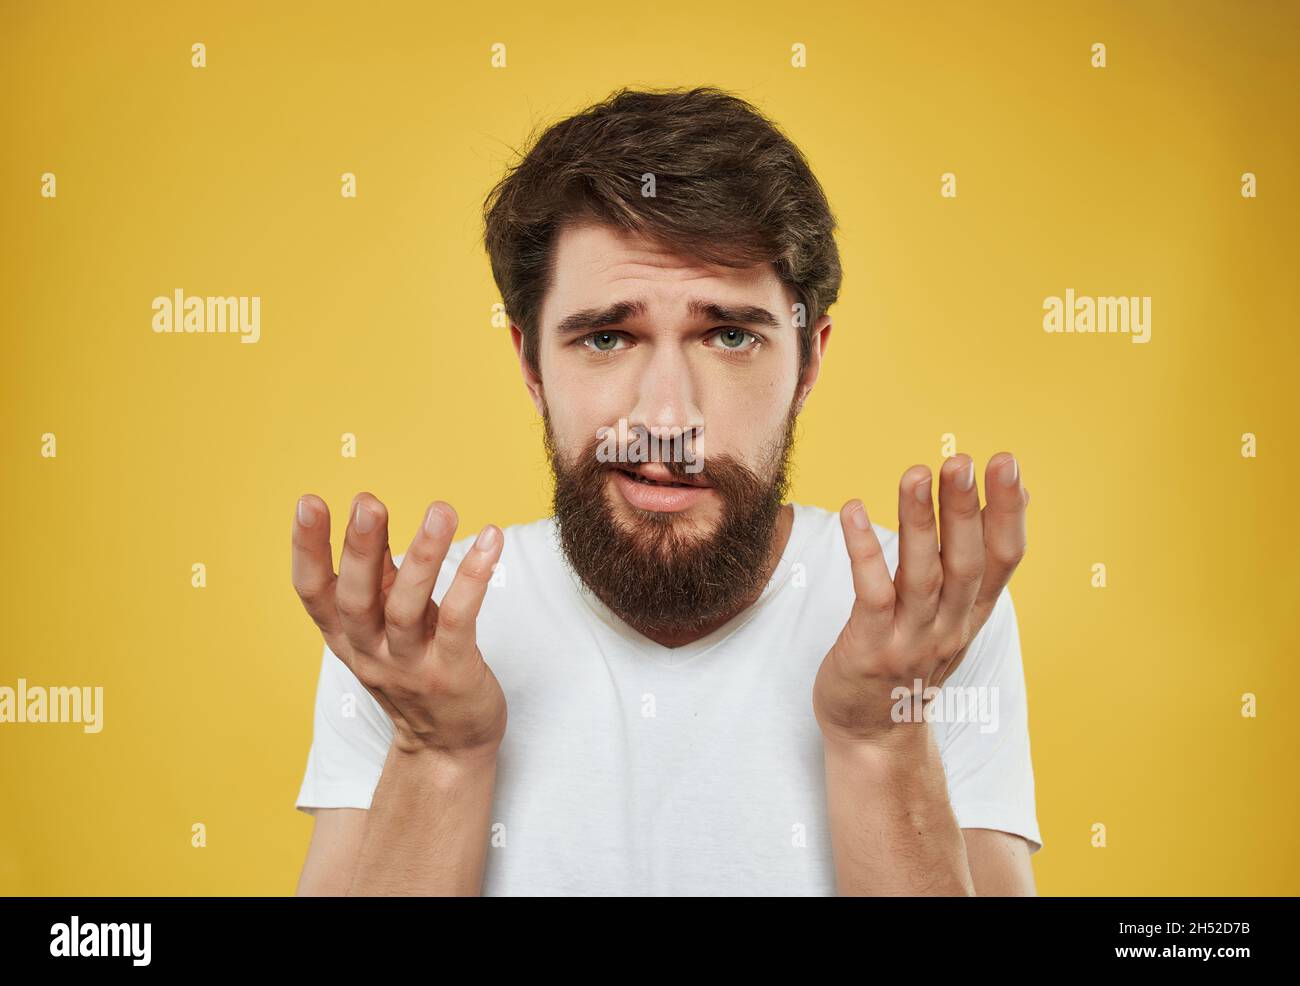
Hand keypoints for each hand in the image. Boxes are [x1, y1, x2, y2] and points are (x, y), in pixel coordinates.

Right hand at [291, 492, 507, 759]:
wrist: (448, 748)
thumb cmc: (417, 671)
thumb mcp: (384, 628)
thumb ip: (377, 580)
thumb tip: (368, 518)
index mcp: (346, 637)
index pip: (313, 593)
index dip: (308, 549)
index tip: (308, 502)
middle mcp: (370, 653)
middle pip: (356, 600)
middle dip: (360, 549)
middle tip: (367, 502)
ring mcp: (410, 667)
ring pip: (407, 609)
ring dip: (423, 555)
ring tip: (441, 510)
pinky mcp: (451, 674)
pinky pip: (459, 621)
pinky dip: (472, 579)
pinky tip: (491, 541)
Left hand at [812, 453, 1028, 749]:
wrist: (873, 735)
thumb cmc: (908, 660)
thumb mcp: (955, 614)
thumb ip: (980, 563)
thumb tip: (1018, 497)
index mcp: (973, 613)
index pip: (1004, 559)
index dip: (1009, 512)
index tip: (1009, 464)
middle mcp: (949, 626)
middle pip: (967, 563)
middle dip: (966, 510)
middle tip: (962, 460)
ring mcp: (911, 640)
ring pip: (922, 576)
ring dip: (920, 523)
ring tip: (916, 473)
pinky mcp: (871, 650)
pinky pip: (871, 595)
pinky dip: (864, 552)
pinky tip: (852, 510)